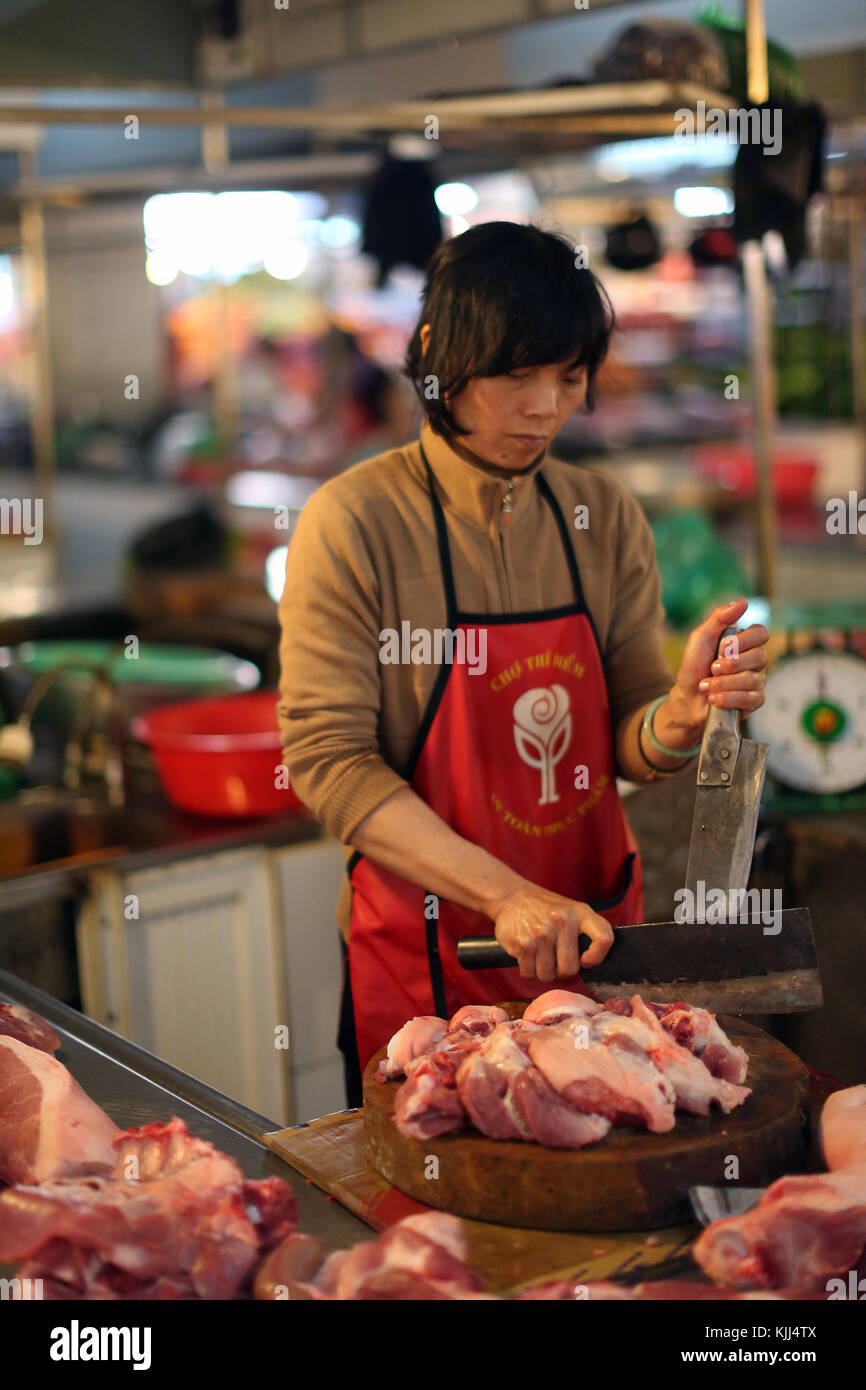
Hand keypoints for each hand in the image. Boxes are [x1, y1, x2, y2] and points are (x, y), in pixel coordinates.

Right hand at [491, 880, 613, 981]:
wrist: (512, 896)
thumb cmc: (546, 909)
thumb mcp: (572, 911)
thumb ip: (587, 933)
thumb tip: (591, 965)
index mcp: (580, 913)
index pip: (604, 938)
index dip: (598, 956)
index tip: (586, 960)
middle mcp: (562, 922)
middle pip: (570, 969)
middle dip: (562, 971)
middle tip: (556, 959)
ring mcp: (541, 934)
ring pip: (547, 975)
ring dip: (543, 971)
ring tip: (540, 954)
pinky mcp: (523, 944)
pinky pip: (529, 974)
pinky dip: (528, 970)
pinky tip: (528, 955)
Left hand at [659, 599, 769, 746]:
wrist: (686, 698)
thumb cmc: (694, 667)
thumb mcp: (701, 637)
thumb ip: (719, 617)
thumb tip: (743, 602)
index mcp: (745, 643)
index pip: (761, 633)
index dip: (744, 640)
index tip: (722, 647)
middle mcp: (755, 661)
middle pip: (760, 656)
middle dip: (731, 664)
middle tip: (713, 669)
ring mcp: (757, 681)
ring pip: (753, 679)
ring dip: (724, 683)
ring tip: (707, 686)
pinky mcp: (754, 701)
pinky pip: (751, 698)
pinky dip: (729, 698)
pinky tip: (714, 699)